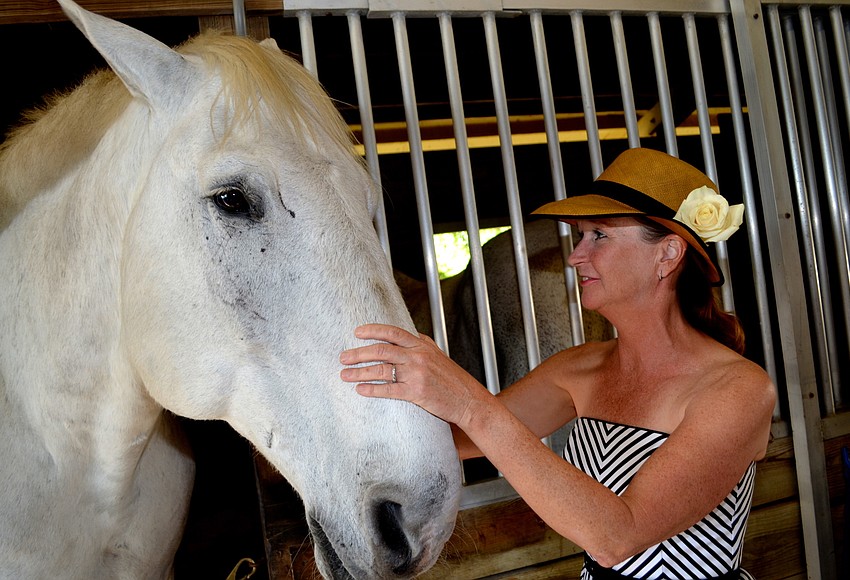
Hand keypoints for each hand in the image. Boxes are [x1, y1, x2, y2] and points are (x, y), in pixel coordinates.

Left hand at [339, 324, 480, 426]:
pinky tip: (360, 390)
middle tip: (343, 357)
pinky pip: (388, 389)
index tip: (357, 332)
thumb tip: (401, 337)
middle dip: (358, 353)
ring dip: (359, 372)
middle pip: (382, 350)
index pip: (393, 332)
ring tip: (345, 375)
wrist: (469, 400)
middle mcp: (418, 356)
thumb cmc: (452, 380)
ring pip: (381, 370)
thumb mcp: (437, 355)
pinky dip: (372, 389)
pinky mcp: (416, 392)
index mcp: (422, 345)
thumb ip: (420, 345)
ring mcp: (417, 374)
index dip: (373, 330)